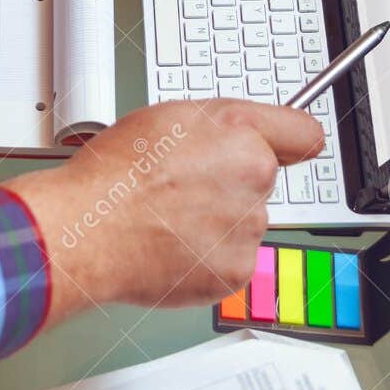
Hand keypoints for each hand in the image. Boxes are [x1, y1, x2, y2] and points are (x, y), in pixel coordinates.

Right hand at [4, 99, 323, 323]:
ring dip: (215, 224)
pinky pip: (230, 261)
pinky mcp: (236, 270)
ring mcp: (248, 228)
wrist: (87, 231)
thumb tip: (243, 135)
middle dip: (229, 184)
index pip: (302, 134)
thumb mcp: (167, 118)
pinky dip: (205, 259)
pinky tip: (171, 247)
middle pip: (260, 182)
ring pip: (243, 224)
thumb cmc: (113, 175)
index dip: (291, 141)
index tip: (291, 148)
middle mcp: (254, 178)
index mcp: (240, 133)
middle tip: (181, 189)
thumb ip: (220, 126)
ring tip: (166, 220)